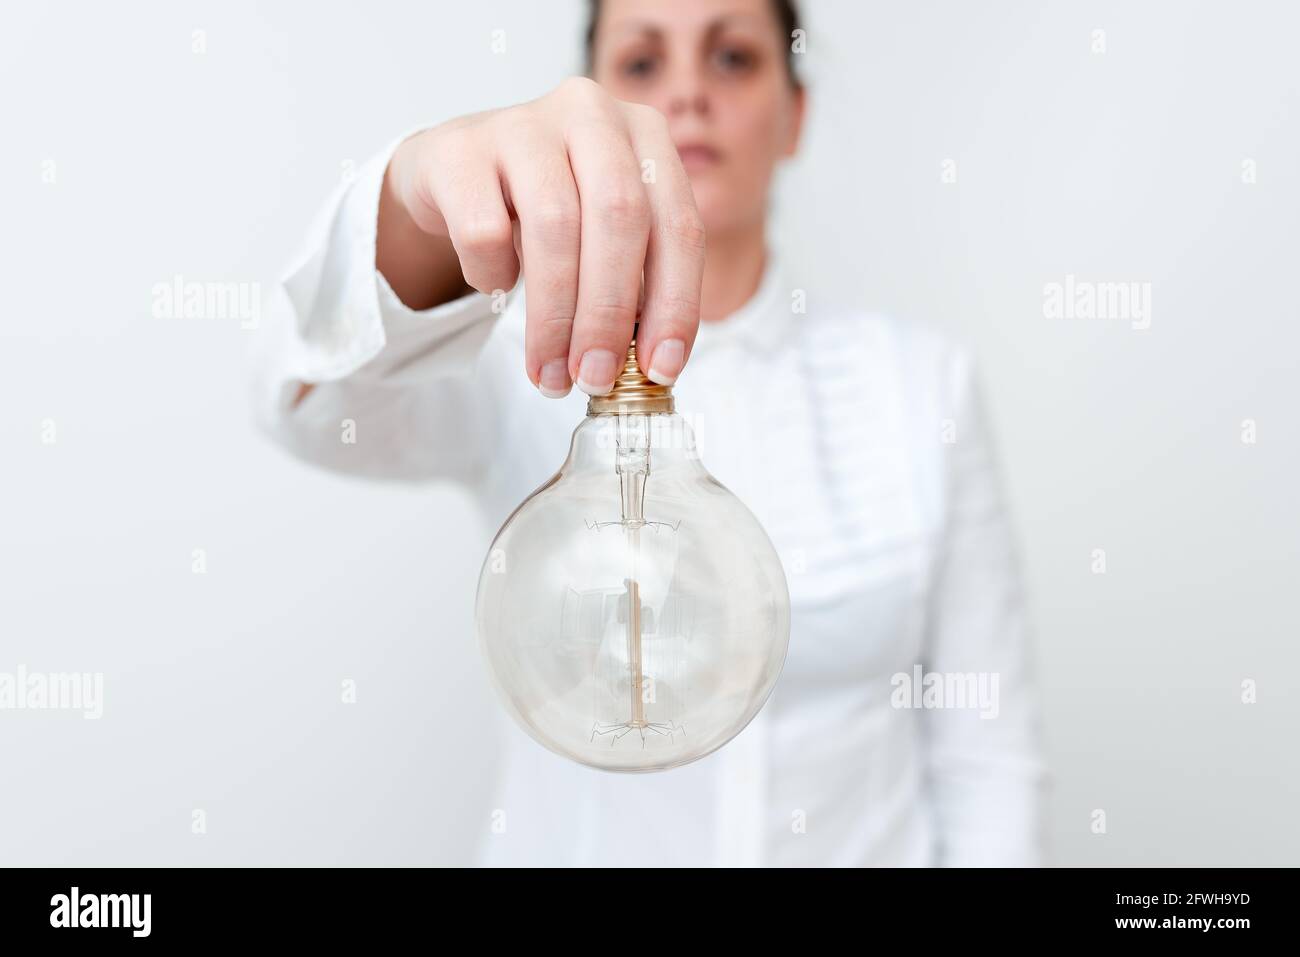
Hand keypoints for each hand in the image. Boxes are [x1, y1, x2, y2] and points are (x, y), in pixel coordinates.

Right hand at [385, 77, 705, 396]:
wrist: (455, 172)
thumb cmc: (546, 209)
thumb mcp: (604, 233)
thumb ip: (637, 281)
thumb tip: (651, 367)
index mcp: (645, 135)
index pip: (678, 226)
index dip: (675, 305)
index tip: (658, 371)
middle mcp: (591, 114)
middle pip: (619, 220)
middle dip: (610, 315)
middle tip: (596, 378)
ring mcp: (522, 123)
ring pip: (553, 228)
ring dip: (554, 318)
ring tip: (550, 372)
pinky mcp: (460, 147)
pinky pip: (484, 230)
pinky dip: (493, 276)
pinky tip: (495, 286)